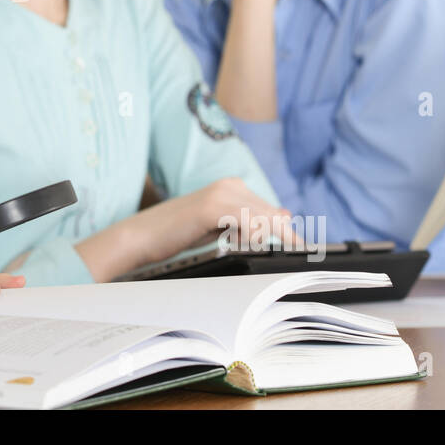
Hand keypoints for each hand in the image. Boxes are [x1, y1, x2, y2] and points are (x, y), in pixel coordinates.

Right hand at [132, 177, 293, 265]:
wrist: (140, 237)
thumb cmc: (177, 235)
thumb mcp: (218, 227)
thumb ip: (248, 219)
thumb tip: (286, 214)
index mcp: (233, 186)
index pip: (272, 211)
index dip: (288, 234)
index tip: (303, 252)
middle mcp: (230, 185)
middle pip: (273, 216)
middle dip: (283, 240)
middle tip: (287, 260)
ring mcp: (221, 193)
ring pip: (264, 219)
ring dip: (264, 241)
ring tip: (245, 252)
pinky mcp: (211, 206)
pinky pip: (248, 223)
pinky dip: (251, 238)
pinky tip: (237, 245)